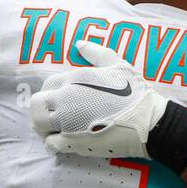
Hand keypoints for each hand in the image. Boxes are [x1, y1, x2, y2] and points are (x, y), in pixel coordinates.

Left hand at [31, 41, 169, 158]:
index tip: (62, 102)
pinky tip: (67, 143)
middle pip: (37, 105)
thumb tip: (80, 43)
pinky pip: (51, 144)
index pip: (48, 85)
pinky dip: (55, 144)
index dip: (52, 94)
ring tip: (58, 131)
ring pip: (39, 125)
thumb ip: (97, 53)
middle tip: (55, 119)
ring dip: (45, 129)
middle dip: (42, 112)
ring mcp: (67, 121)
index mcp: (75, 79)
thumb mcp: (119, 65)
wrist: (149, 122)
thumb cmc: (136, 93)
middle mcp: (66, 98)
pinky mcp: (72, 142)